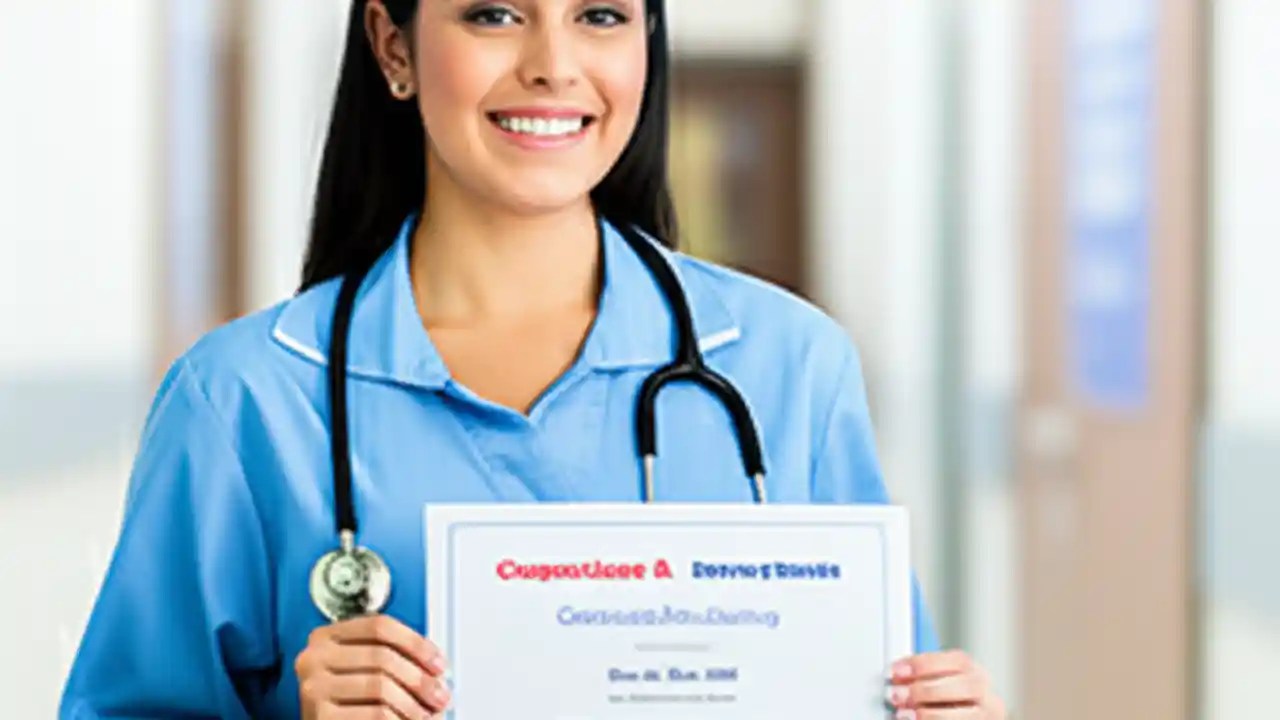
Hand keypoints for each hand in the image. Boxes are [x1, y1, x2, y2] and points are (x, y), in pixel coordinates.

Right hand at [296, 615, 450, 718]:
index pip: (379, 626)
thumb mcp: (363, 671)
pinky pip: (375, 714)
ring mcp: (314, 688)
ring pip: (380, 687)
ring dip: (413, 705)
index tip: (438, 663)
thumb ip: (392, 659)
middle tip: (439, 695)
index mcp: (327, 637)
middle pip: (382, 656)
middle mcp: (314, 658)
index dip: (416, 643)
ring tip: (426, 715)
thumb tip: (435, 669)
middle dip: (420, 680)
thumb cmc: (347, 703)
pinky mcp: (320, 716)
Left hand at [885, 650, 1005, 718]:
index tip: (897, 670)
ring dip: (930, 714)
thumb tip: (895, 678)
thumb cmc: (947, 698)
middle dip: (926, 690)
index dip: (925, 664)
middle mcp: (984, 692)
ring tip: (903, 714)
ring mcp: (986, 714)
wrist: (963, 714)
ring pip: (966, 713)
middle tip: (897, 694)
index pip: (956, 661)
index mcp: (973, 671)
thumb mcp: (937, 681)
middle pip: (964, 686)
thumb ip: (921, 677)